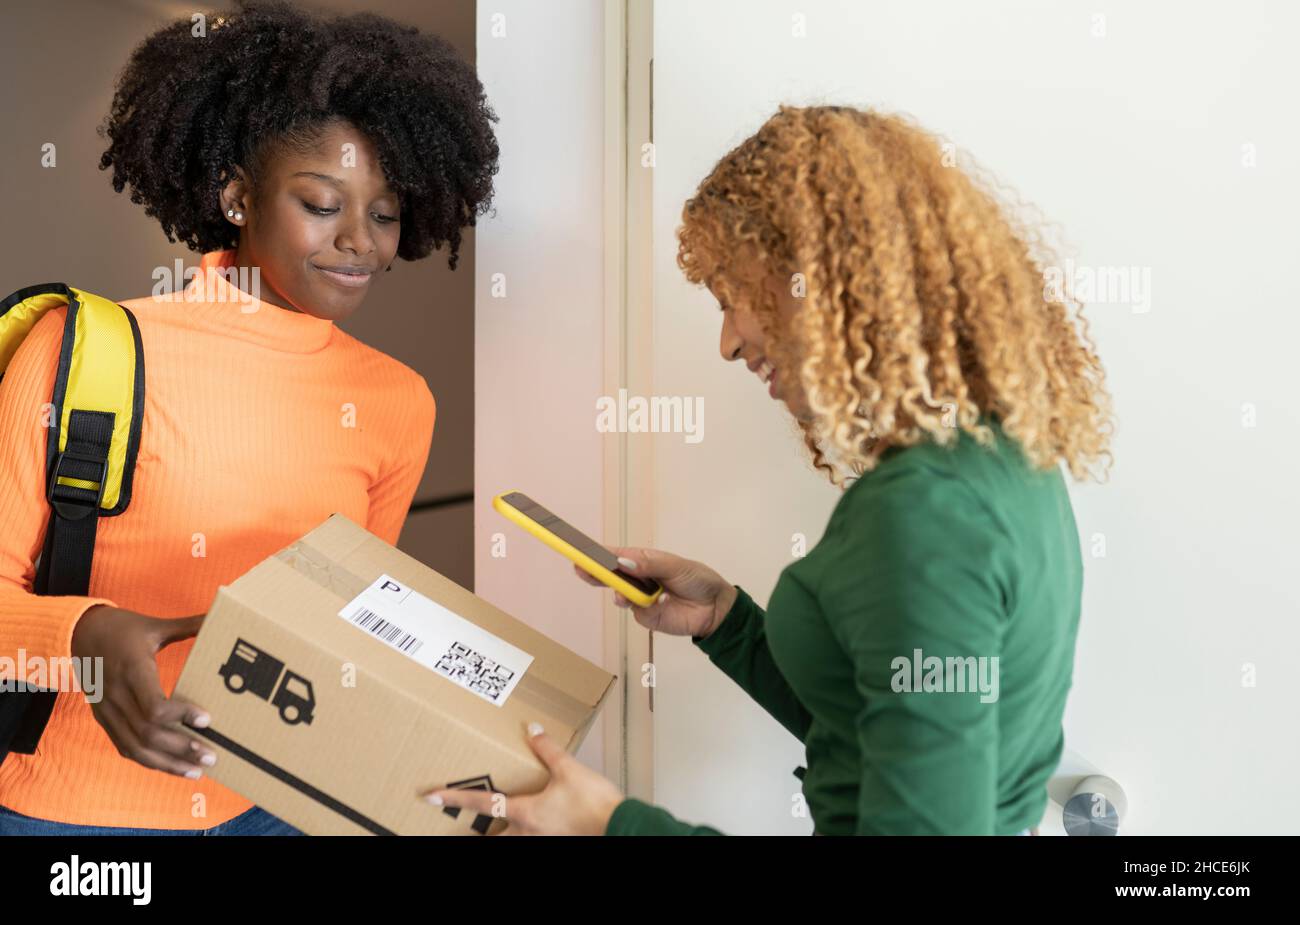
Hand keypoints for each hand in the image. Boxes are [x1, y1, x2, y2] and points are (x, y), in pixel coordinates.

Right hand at [71, 605, 216, 777]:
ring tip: (198, 770)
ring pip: (135, 747)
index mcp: (132, 670)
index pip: (154, 705)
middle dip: (181, 748)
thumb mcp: (154, 625)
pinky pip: (125, 747)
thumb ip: (188, 625)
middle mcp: (117, 695)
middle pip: (148, 733)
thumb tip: (219, 614)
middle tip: (212, 754)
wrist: (78, 635)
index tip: (207, 720)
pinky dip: (150, 760)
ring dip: (168, 763)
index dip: (180, 716)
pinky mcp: (104, 719)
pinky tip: (173, 767)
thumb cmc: (122, 628)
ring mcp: (107, 710)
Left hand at [421, 722, 624, 834]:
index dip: (454, 797)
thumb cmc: (596, 806)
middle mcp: (528, 832)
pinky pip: (533, 836)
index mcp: (525, 813)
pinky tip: (536, 819)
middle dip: (475, 829)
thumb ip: (547, 749)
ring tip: (500, 818)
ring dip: (502, 830)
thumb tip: (532, 729)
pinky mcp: (557, 840)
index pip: (481, 802)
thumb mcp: (569, 770)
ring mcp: (542, 840)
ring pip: (511, 838)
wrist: (621, 828)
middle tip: (461, 821)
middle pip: (492, 834)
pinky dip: (526, 829)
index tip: (430, 795)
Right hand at [573, 546, 736, 638]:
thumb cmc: (697, 580)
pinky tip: (662, 603)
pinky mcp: (647, 617)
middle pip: (610, 577)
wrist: (716, 608)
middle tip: (581, 569)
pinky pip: (637, 613)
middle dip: (594, 573)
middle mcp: (638, 579)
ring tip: (624, 593)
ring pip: (620, 596)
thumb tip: (623, 564)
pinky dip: (645, 608)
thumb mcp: (676, 566)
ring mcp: (640, 599)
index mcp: (643, 561)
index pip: (616, 556)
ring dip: (620, 593)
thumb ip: (650, 565)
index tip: (580, 551)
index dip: (597, 554)